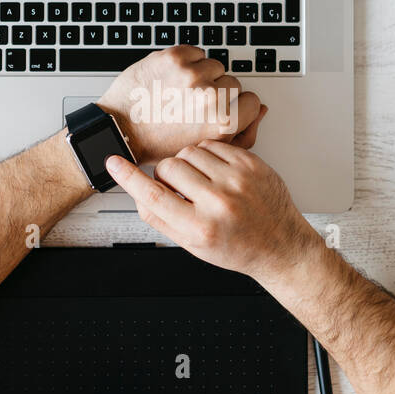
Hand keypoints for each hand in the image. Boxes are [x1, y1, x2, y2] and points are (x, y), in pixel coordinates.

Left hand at [98, 46, 265, 164]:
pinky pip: (195, 52)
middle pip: (232, 83)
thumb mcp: (205, 150)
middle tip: (194, 105)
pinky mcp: (172, 58)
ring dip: (202, 76)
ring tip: (181, 92)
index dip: (237, 106)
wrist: (121, 129)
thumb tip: (260, 110)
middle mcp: (209, 98)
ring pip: (214, 65)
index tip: (222, 108)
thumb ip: (240, 134)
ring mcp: (190, 75)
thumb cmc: (158, 144)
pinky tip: (173, 79)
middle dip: (217, 92)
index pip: (252, 101)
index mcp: (221, 123)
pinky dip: (186, 62)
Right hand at [105, 140, 321, 282]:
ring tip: (201, 182)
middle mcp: (219, 203)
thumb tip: (137, 192)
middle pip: (169, 168)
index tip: (113, 163)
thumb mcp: (193, 246)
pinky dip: (208, 155)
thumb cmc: (238, 248)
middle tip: (179, 189)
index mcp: (200, 228)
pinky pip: (212, 145)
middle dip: (166, 175)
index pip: (153, 196)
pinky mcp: (251, 164)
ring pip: (189, 152)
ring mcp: (238, 181)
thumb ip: (161, 220)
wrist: (280, 245)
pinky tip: (216, 172)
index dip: (128, 177)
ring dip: (187, 163)